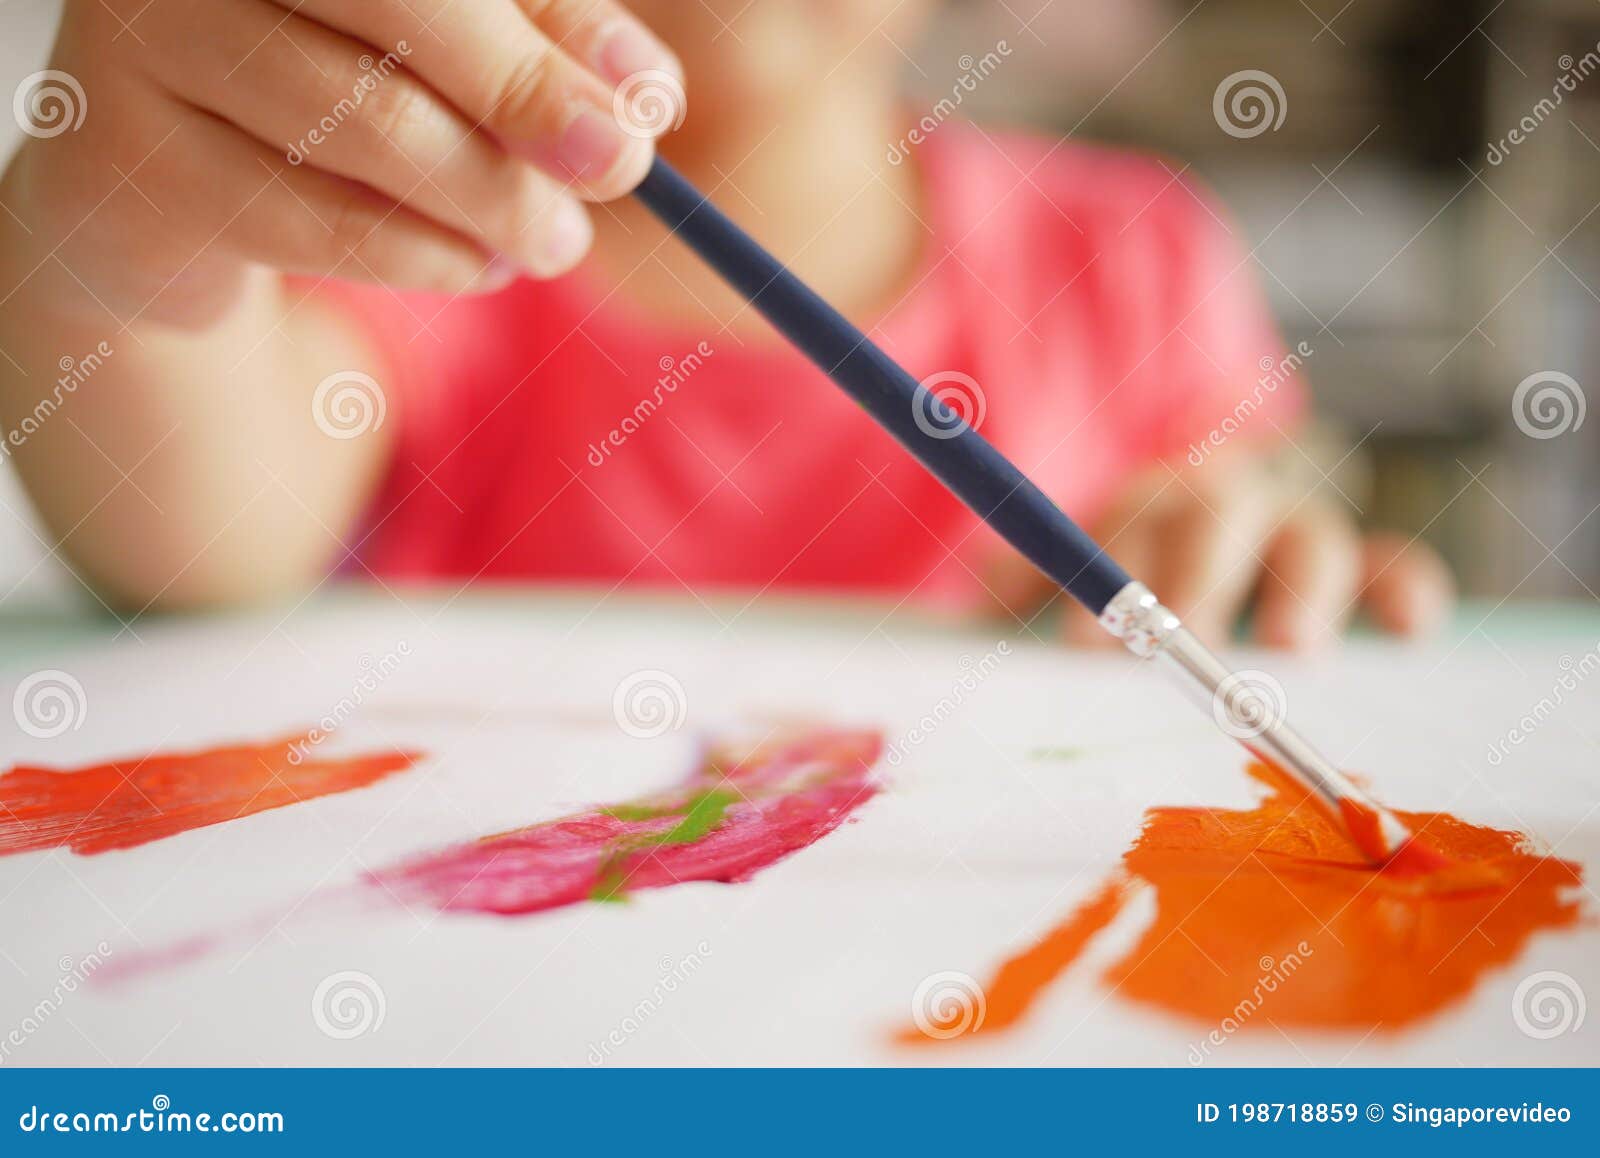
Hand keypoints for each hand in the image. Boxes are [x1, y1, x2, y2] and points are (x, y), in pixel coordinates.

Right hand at [10, 0, 681, 323]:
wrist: (161, 193)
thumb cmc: (327, 94)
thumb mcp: (445, 59)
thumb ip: (540, 53)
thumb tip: (644, 99)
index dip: (553, 21)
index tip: (650, 106)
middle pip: (396, 1)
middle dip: (527, 96)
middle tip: (619, 171)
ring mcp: (139, 42)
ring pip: (366, 124)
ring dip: (491, 202)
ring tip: (554, 242)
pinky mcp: (129, 163)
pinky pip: (318, 221)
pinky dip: (426, 257)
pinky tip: (475, 268)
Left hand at [987, 447, 1455, 649]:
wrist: (1181, 541)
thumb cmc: (1110, 580)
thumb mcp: (1053, 574)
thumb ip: (1017, 581)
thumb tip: (984, 584)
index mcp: (1142, 502)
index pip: (1128, 522)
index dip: (1108, 574)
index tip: (1085, 643)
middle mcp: (1221, 504)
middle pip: (1218, 521)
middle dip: (1195, 580)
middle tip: (1181, 639)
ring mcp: (1293, 529)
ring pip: (1310, 541)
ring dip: (1300, 591)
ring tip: (1291, 650)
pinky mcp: (1354, 565)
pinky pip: (1391, 567)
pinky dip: (1405, 592)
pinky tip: (1407, 634)